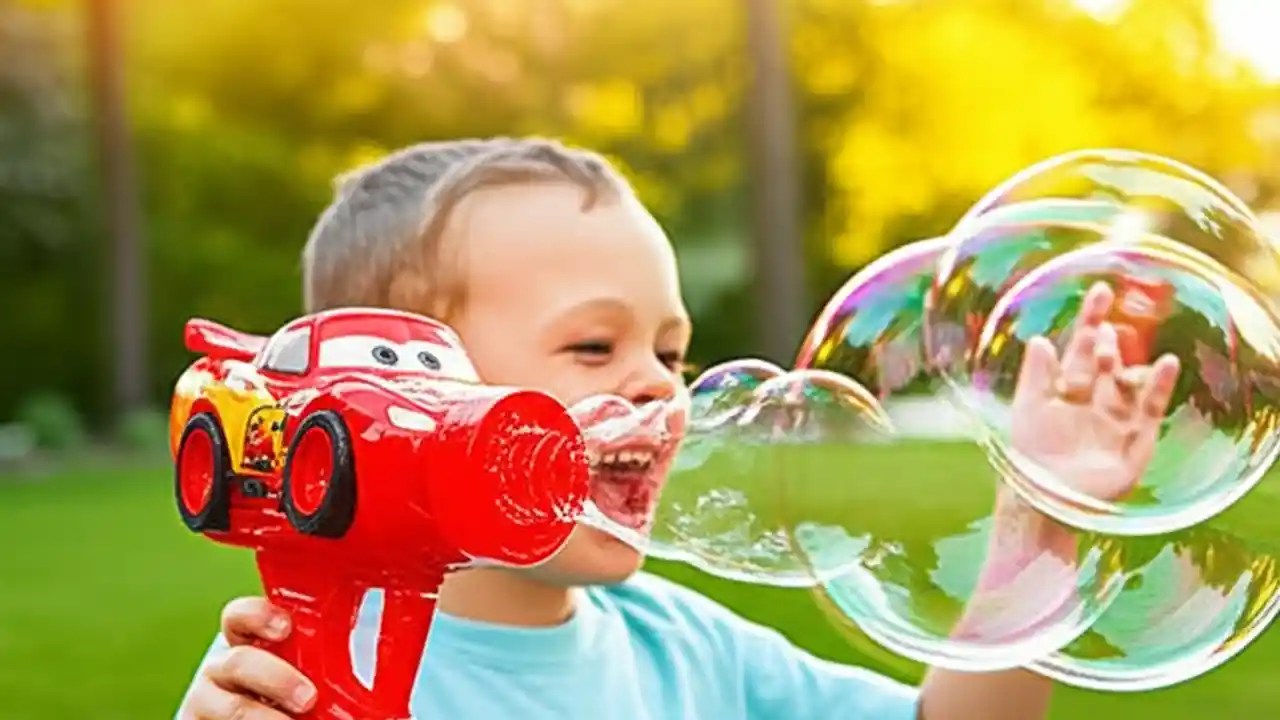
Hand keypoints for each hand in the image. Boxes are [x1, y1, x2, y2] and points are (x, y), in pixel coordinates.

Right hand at [179, 597, 315, 719]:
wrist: (253, 718)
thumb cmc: (285, 697)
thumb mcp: (304, 674)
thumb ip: (320, 668)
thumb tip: (379, 688)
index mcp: (248, 644)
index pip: (240, 617)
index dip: (259, 616)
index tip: (285, 628)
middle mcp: (222, 669)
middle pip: (238, 662)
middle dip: (276, 679)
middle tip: (309, 698)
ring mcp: (207, 702)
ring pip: (230, 706)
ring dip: (263, 717)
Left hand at [1010, 282, 1180, 501]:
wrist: (1046, 500)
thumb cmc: (1028, 457)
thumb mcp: (1028, 410)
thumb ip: (1035, 376)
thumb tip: (1040, 339)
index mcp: (1066, 390)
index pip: (1082, 348)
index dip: (1090, 322)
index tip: (1101, 292)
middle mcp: (1095, 401)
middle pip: (1106, 362)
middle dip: (1107, 342)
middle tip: (1105, 327)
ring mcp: (1117, 420)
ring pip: (1128, 383)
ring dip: (1127, 364)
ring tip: (1119, 350)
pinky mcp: (1136, 440)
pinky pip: (1151, 409)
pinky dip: (1159, 386)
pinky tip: (1165, 363)